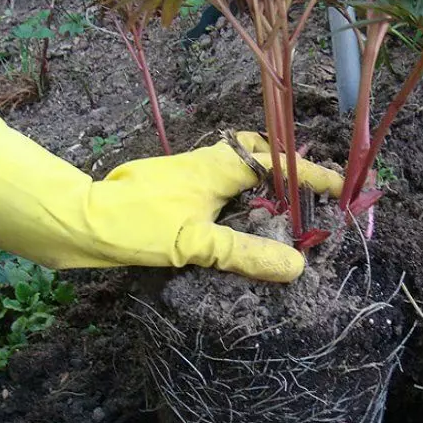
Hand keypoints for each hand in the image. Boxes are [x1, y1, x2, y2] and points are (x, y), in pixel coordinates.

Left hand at [0, 110, 341, 281]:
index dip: (313, 176)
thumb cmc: (137, 225)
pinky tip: (241, 224)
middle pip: (261, 156)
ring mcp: (191, 176)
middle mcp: (208, 163)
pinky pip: (223, 188)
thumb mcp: (195, 243)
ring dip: (266, 186)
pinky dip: (242, 201)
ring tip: (286, 213)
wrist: (81, 222)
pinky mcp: (178, 192)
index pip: (279, 164)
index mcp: (218, 166)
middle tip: (312, 195)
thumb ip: (245, 254)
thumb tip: (296, 265)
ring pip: (241, 172)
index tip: (342, 188)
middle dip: (290, 171)